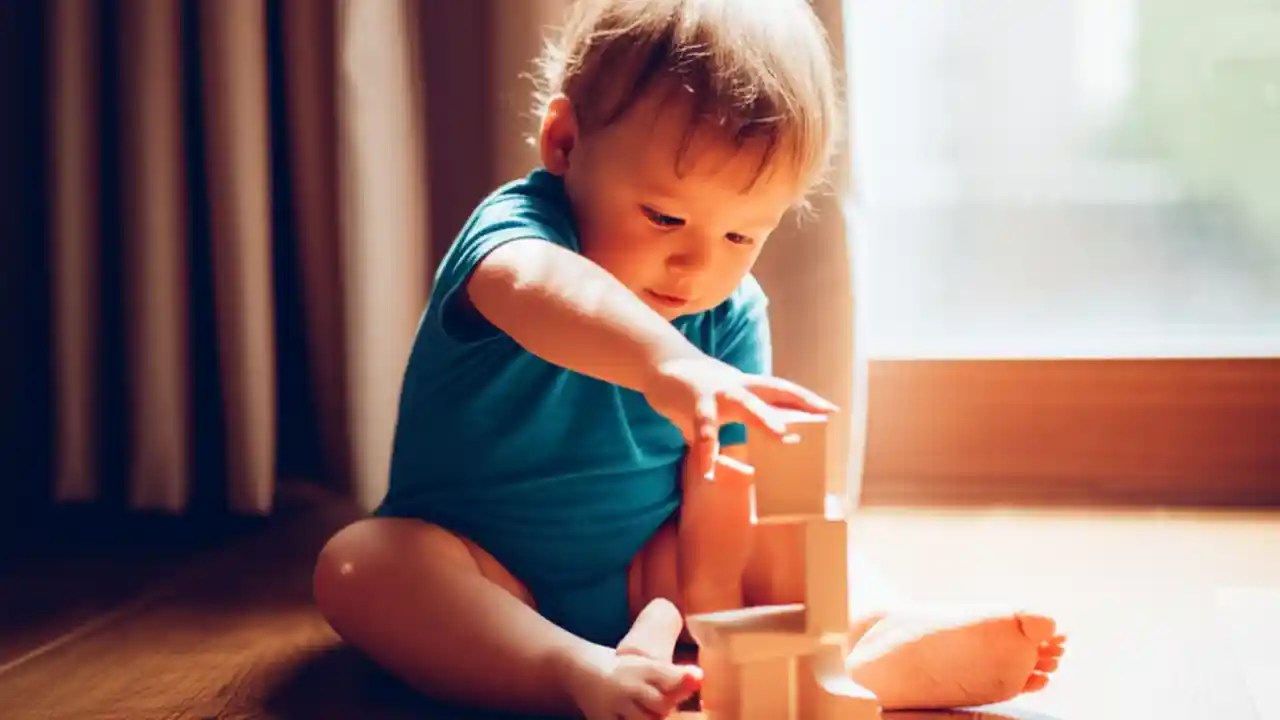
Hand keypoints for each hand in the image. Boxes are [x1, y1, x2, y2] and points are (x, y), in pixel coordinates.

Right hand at [641, 355, 837, 480]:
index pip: (781, 390)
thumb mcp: (716, 408)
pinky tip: (710, 473)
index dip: (806, 399)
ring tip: (783, 435)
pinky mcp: (692, 402)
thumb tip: (744, 465)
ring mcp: (715, 392)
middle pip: (773, 389)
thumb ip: (732, 430)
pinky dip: (706, 453)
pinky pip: (702, 430)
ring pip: (743, 402)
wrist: (657, 362)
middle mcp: (735, 386)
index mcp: (744, 386)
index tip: (831, 409)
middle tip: (824, 413)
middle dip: (799, 400)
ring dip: (764, 417)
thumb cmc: (691, 389)